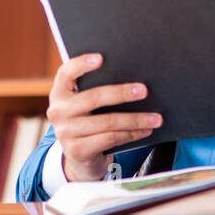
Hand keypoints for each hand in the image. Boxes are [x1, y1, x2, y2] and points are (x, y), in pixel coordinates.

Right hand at [46, 53, 161, 181]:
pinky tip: (145, 131)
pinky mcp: (77, 150)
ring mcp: (65, 132)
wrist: (79, 157)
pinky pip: (110, 139)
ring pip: (108, 122)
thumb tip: (134, 79)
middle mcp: (58, 111)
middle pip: (94, 98)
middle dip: (122, 93)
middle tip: (144, 90)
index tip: (101, 58)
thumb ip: (96, 89)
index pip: (66, 73)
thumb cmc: (89, 121)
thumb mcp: (85, 105)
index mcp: (60, 92)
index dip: (82, 64)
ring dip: (135, 119)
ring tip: (156, 118)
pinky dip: (131, 134)